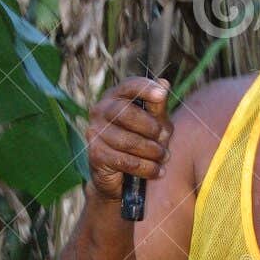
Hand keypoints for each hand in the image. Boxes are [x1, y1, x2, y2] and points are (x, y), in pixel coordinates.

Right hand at [85, 77, 171, 201]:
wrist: (122, 176)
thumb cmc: (142, 140)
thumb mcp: (155, 123)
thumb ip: (158, 107)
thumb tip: (164, 83)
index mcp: (116, 96)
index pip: (129, 86)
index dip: (145, 88)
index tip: (162, 94)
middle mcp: (100, 110)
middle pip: (126, 113)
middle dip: (150, 127)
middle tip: (164, 139)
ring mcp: (94, 132)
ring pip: (127, 141)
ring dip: (151, 151)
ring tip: (163, 157)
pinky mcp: (95, 154)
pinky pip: (124, 161)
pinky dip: (145, 167)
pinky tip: (157, 171)